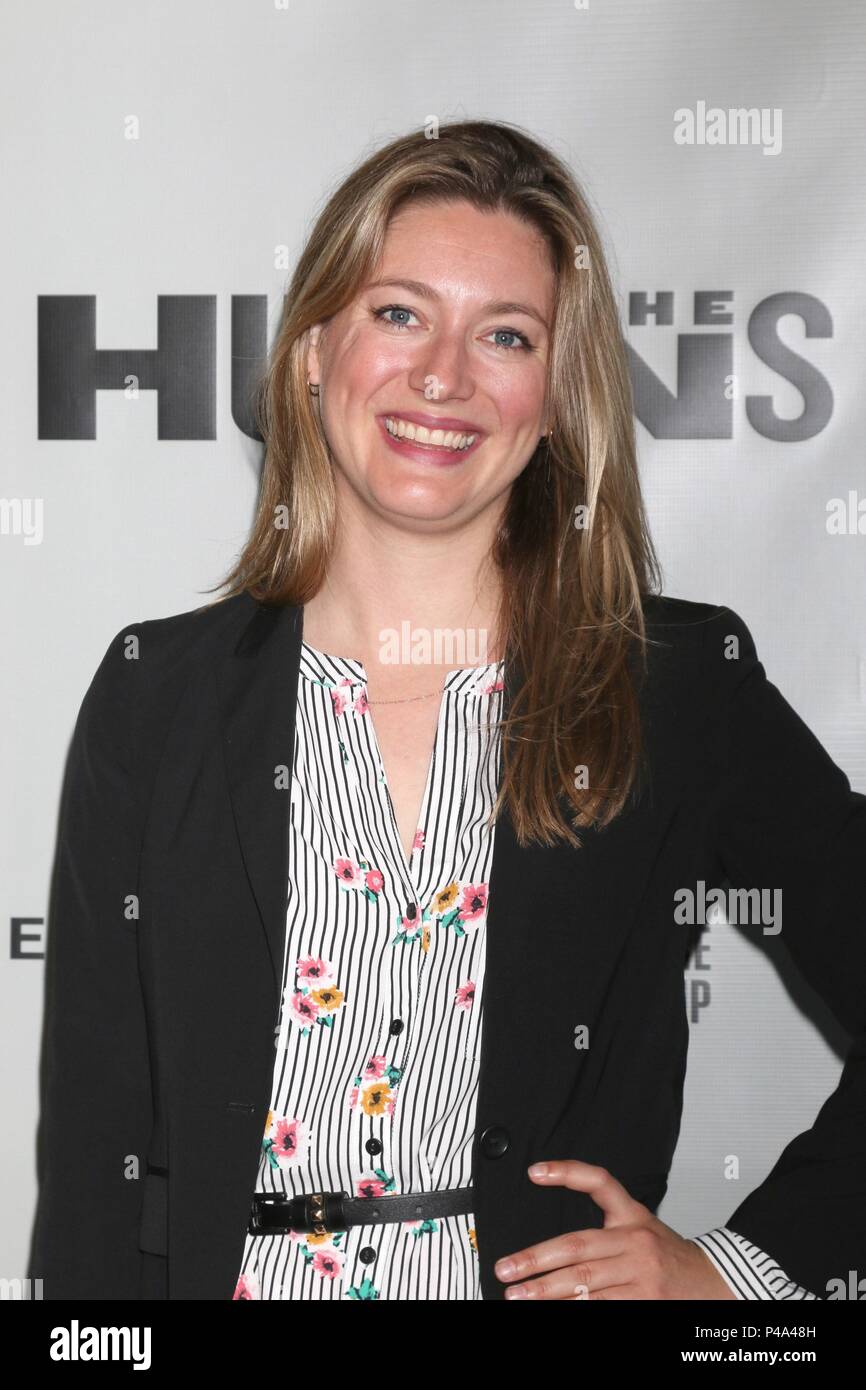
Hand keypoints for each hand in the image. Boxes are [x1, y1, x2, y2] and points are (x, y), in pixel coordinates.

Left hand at [493, 1160, 736, 1299]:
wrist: (714, 1282)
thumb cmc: (668, 1256)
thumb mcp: (640, 1226)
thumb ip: (604, 1229)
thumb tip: (552, 1248)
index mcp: (632, 1215)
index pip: (599, 1182)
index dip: (567, 1173)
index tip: (535, 1172)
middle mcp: (635, 1240)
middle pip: (577, 1246)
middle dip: (536, 1259)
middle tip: (506, 1269)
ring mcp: (641, 1273)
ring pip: (585, 1282)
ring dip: (547, 1291)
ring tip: (520, 1296)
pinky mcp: (646, 1302)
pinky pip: (602, 1306)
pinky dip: (576, 1308)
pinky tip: (555, 1310)